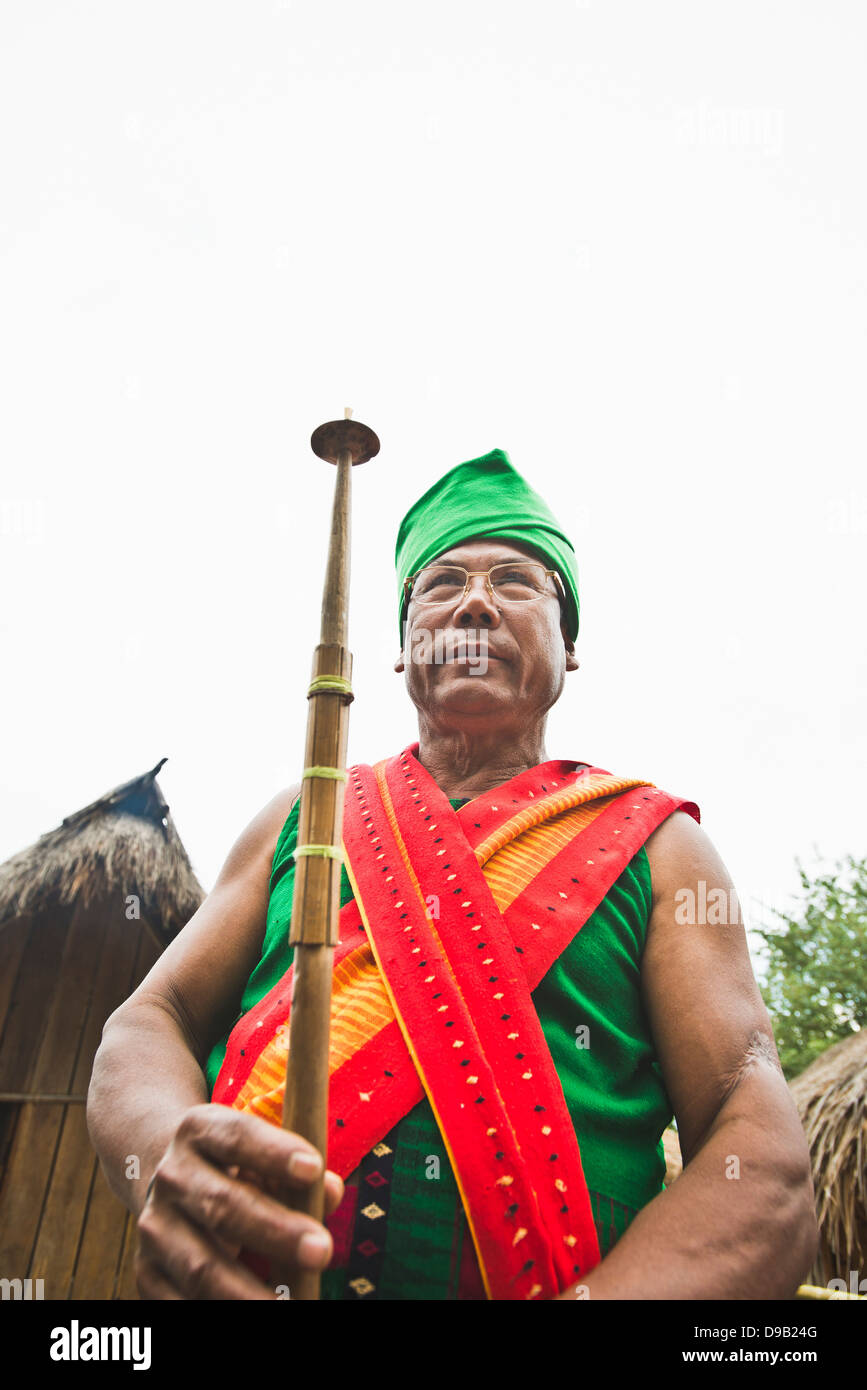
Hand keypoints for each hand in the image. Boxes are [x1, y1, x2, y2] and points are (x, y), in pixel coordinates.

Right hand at [134, 1104, 343, 1299]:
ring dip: (248, 1292)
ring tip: (292, 1305)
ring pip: (200, 1266)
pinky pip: (179, 1303)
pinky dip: (217, 1313)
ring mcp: (156, 1227)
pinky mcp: (148, 1272)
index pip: (236, 1136)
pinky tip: (256, 1316)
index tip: (313, 1169)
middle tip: (322, 1251)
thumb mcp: (265, 1153)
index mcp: (200, 1131)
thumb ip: (300, 1172)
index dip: (274, 1152)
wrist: (172, 1182)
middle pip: (221, 1206)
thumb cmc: (238, 1168)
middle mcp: (172, 1176)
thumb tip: (329, 1193)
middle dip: (274, 1231)